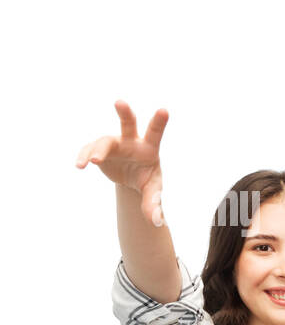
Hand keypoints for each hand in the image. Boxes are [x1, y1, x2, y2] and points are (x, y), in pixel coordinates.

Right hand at [75, 100, 168, 225]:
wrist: (130, 178)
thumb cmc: (146, 180)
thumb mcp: (152, 192)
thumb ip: (153, 205)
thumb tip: (156, 222)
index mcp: (149, 148)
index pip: (155, 133)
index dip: (159, 122)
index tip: (164, 110)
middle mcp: (131, 141)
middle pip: (128, 124)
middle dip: (125, 113)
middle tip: (120, 102)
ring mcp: (114, 144)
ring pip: (104, 142)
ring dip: (98, 150)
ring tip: (91, 162)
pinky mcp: (99, 150)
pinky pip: (89, 150)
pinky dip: (84, 156)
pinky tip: (80, 165)